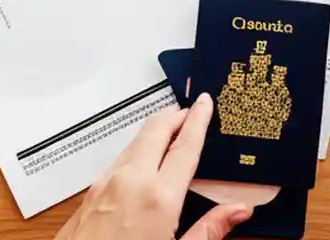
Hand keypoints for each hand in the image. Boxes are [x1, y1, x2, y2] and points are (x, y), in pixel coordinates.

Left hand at [56, 94, 251, 239]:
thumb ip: (209, 230)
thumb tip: (238, 210)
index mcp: (159, 198)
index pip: (185, 145)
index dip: (198, 119)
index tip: (205, 103)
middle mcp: (131, 181)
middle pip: (156, 129)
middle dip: (175, 115)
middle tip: (190, 112)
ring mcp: (107, 183)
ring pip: (136, 141)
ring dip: (155, 132)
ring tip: (171, 135)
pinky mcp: (91, 190)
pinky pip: (120, 158)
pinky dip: (137, 150)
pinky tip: (144, 163)